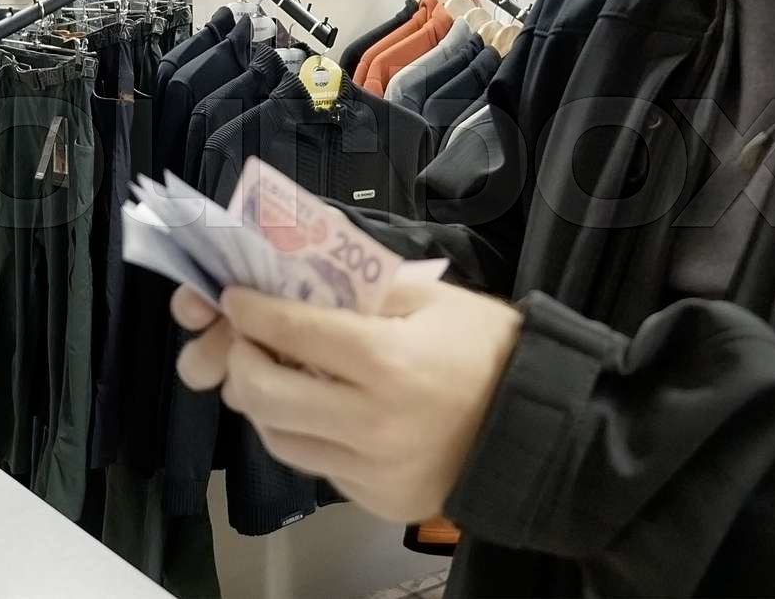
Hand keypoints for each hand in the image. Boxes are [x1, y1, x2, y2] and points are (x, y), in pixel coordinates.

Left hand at [171, 281, 523, 523]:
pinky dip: (301, 435)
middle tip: (246, 342)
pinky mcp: (377, 500)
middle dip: (240, 360)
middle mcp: (371, 422)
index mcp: (386, 361)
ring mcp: (372, 469)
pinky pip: (315, 465)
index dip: (251, 311)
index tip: (235, 298)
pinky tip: (313, 411)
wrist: (539, 428)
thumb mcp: (433, 298)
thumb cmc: (487, 350)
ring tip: (272, 375)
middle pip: (263, 394)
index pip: (291, 331)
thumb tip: (297, 273)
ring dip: (262, 403)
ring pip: (278, 438)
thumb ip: (363, 287)